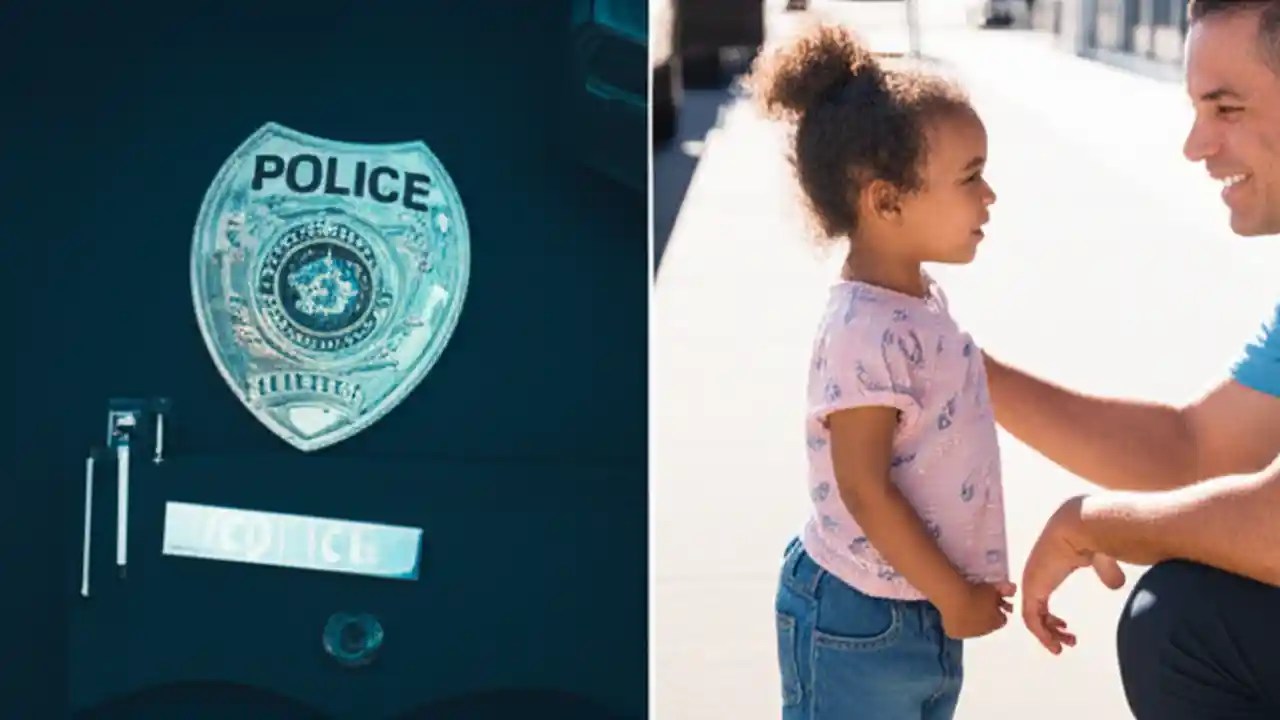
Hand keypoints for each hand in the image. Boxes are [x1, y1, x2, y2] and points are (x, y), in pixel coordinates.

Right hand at [938, 579, 1016, 639]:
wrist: (955, 599)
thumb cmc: (976, 593)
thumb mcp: (993, 588)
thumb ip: (1005, 589)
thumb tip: (1013, 589)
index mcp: (996, 622)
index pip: (1002, 619)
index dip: (999, 609)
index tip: (995, 601)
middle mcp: (984, 632)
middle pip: (988, 624)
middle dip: (986, 615)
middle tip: (979, 601)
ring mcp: (968, 634)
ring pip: (972, 627)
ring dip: (971, 619)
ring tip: (964, 605)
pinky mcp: (954, 633)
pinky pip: (958, 628)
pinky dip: (957, 622)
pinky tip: (954, 611)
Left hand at [1021, 495, 1127, 653]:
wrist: (1082, 525)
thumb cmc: (1093, 536)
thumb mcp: (1102, 559)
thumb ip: (1106, 571)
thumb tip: (1115, 584)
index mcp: (1049, 566)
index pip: (1040, 596)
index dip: (1051, 616)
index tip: (1067, 628)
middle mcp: (1036, 575)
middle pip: (1035, 609)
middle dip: (1050, 629)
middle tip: (1067, 642)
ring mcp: (1032, 581)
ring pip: (1031, 617)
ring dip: (1046, 636)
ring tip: (1060, 648)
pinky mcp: (1032, 587)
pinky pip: (1031, 618)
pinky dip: (1041, 634)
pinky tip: (1054, 644)